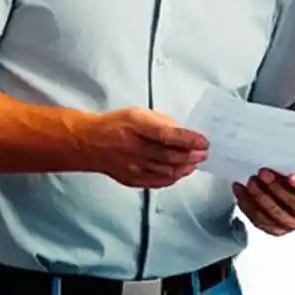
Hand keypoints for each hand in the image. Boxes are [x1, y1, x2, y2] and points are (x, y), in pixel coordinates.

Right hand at [91, 108, 208, 188]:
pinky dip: (173, 178)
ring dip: (185, 167)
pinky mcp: (132, 179)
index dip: (188, 139)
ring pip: (165, 171)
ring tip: (196, 162)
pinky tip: (181, 172)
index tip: (204, 141)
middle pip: (169, 156)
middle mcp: (133, 148)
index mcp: (135, 126)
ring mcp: (132, 167)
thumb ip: (162, 123)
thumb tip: (184, 134)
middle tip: (204, 153)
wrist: (90, 143)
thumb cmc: (117, 125)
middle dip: (191, 155)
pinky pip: (157, 182)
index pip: (167, 135)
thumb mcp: (139, 113)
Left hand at [233, 169, 294, 235]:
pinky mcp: (276, 227)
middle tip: (263, 173)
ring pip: (277, 216)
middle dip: (277, 189)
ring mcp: (293, 223)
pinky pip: (261, 221)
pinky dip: (248, 206)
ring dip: (261, 199)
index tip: (290, 176)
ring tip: (251, 182)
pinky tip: (241, 191)